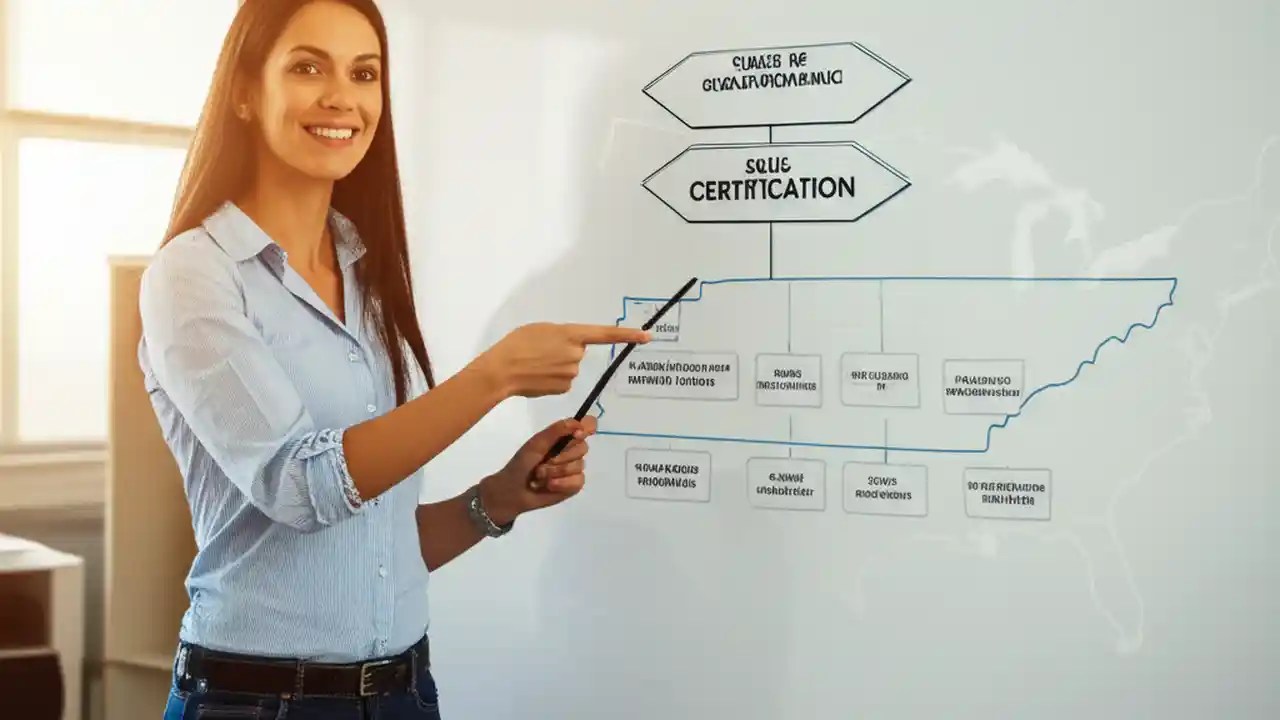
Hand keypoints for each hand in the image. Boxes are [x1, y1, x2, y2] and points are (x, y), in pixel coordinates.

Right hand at [476, 323, 649, 397]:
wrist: (501, 370)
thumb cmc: (517, 344)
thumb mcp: (541, 329)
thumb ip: (560, 335)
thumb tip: (570, 346)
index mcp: (570, 334)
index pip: (605, 334)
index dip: (628, 335)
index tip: (647, 336)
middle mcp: (575, 354)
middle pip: (577, 352)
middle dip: (563, 351)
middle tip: (541, 351)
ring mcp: (571, 373)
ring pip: (569, 367)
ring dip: (556, 366)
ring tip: (535, 363)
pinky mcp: (564, 388)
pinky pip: (563, 381)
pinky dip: (552, 379)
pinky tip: (536, 376)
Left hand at [478, 416, 598, 523]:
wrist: (514, 489)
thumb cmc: (523, 463)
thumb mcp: (536, 444)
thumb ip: (556, 431)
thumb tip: (579, 423)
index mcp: (564, 437)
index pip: (588, 425)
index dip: (587, 427)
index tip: (576, 434)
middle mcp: (572, 451)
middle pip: (583, 447)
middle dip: (561, 456)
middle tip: (543, 462)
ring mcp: (575, 469)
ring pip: (579, 466)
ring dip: (556, 471)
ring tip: (540, 476)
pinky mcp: (574, 485)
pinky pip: (578, 481)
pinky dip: (562, 483)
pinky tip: (549, 485)